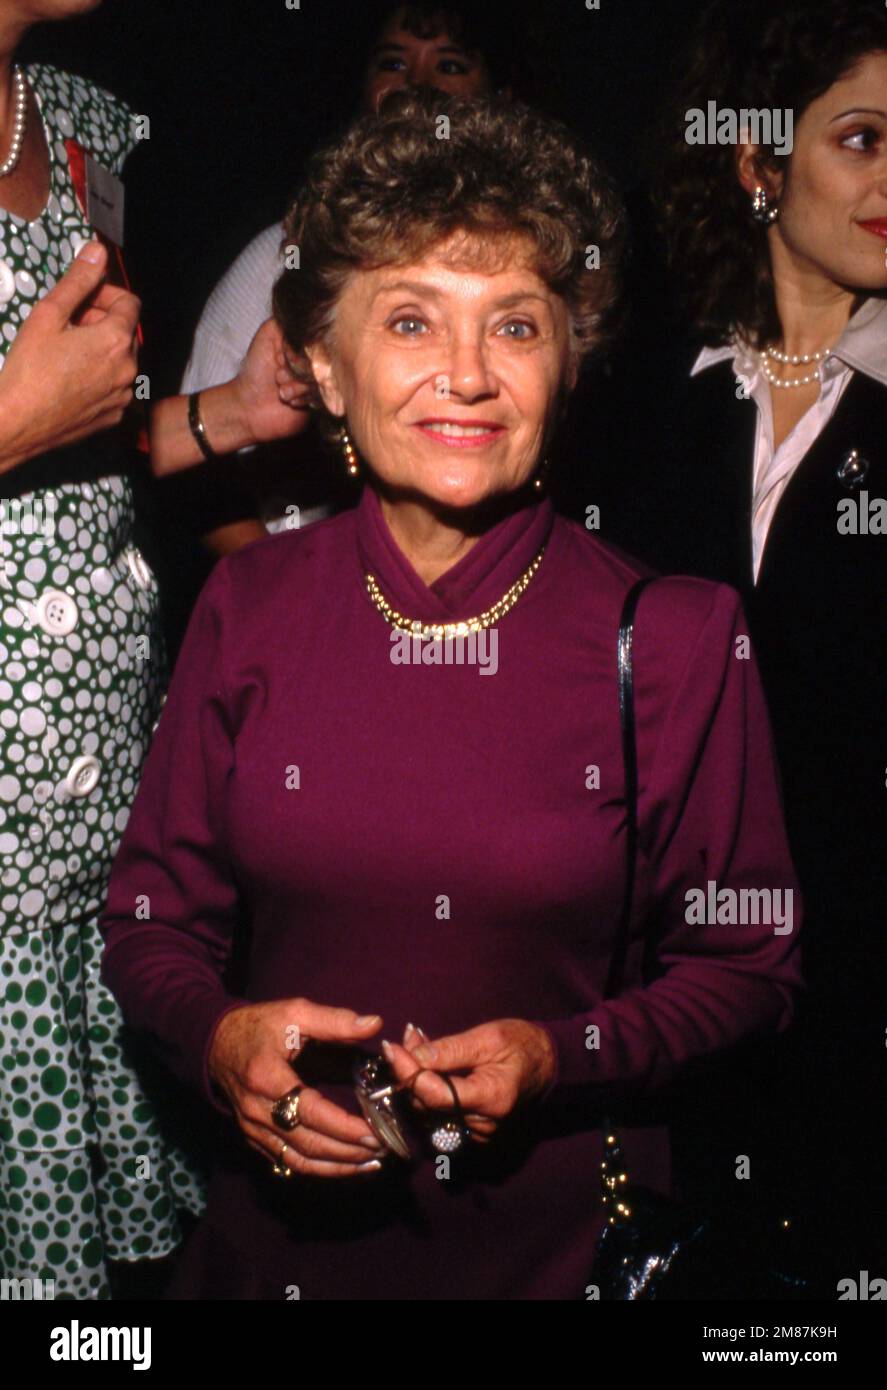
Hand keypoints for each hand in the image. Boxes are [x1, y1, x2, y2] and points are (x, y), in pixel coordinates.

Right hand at [0, 239, 139, 471]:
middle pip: (127, 331)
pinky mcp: (115, 417)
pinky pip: (117, 387)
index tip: (83, 300)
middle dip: (102, 321)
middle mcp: (130, 370)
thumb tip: (97, 251)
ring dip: (102, 349)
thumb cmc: (29, 369)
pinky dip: (101, 376)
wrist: (17, 423)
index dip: (106, 294)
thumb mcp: (49, 315)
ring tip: (67, 353)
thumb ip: (78, 281)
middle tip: (68, 326)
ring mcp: (124, 397)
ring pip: (122, 360)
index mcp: (117, 341)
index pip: (130, 303)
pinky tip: (72, 378)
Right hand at [208, 998, 386, 1176]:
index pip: (312, 1112)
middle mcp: (258, 1111)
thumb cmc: (258, 1026)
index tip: (376, 1133)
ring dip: (336, 1168)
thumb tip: (374, 1024)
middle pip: (308, 1144)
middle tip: (384, 1149)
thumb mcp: (295, 1013)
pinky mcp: (253, 1138)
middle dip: (348, 1153)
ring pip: (297, 1161)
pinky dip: (317, 1168)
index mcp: (268, 1078)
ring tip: (370, 1163)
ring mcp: (253, 1129)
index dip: (345, 1128)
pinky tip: (341, 1166)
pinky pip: (286, 1161)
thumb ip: (335, 1021)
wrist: (215, 1044)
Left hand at [231, 318, 312, 444]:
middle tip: (278, 376)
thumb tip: (311, 325)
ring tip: (281, 391)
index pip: (317, 340)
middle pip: (322, 360)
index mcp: (304, 344)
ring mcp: (318, 381)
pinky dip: (303, 398)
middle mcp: (313, 361)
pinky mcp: (320, 402)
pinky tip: (290, 401)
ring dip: (298, 386)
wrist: (249, 407)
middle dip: (297, 370)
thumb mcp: (267, 334)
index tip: (281, 358)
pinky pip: (323, 396)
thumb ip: (288, 320)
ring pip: (322, 379)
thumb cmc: (255, 371)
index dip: (298, 351)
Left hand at [387, 1019, 556, 1143]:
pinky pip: (439, 1112)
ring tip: (414, 1046)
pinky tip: (427, 1063)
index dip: (409, 1072)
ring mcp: (477, 1132)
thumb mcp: (488, 1038)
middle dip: (409, 1073)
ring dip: (416, 1080)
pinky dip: (428, 1089)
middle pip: (427, 1106)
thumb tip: (413, 1056)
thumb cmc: (521, 1045)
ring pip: (429, 1111)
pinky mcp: (470, 1130)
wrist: (545, 1064)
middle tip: (403, 1041)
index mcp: (491, 1099)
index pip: (435, 1094)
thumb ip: (450, 1050)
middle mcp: (482, 1124)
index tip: (391, 1049)